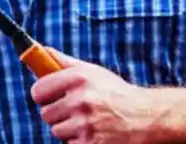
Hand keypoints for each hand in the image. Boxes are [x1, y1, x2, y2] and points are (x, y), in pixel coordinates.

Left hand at [31, 49, 162, 142]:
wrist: (147, 117)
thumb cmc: (116, 93)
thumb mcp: (93, 72)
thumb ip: (65, 62)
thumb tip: (42, 51)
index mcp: (78, 78)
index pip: (38, 91)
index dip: (41, 95)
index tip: (47, 97)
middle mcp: (81, 100)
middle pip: (45, 114)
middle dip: (56, 114)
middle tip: (72, 111)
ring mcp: (86, 124)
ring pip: (57, 131)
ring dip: (67, 129)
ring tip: (85, 122)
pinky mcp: (92, 143)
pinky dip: (78, 141)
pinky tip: (92, 133)